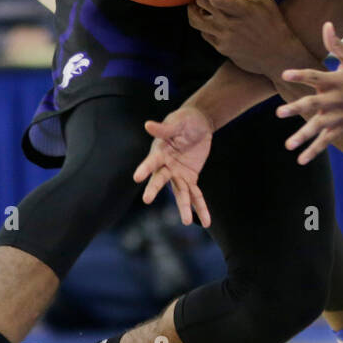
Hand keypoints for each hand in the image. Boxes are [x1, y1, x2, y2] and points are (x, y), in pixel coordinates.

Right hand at [132, 105, 213, 225]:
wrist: (199, 124)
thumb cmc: (184, 120)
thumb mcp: (177, 122)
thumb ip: (164, 128)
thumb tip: (148, 125)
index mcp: (160, 151)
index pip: (151, 161)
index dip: (145, 168)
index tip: (136, 177)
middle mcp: (166, 166)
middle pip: (160, 179)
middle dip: (154, 189)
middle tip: (146, 200)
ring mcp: (177, 174)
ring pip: (180, 192)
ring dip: (184, 206)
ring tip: (186, 222)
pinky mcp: (190, 178)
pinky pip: (195, 194)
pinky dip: (201, 207)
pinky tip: (206, 221)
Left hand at [187, 0, 306, 75]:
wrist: (279, 55)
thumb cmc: (275, 25)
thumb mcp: (267, 1)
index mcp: (241, 9)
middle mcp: (230, 24)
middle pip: (200, 5)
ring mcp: (224, 37)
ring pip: (196, 21)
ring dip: (194, 12)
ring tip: (198, 8)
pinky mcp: (222, 49)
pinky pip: (205, 35)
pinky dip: (205, 27)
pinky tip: (211, 23)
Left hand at [275, 22, 342, 164]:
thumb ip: (337, 44)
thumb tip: (326, 25)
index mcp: (339, 79)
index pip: (316, 75)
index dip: (301, 74)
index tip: (285, 74)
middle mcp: (339, 98)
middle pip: (315, 103)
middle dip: (297, 108)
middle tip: (279, 113)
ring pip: (320, 126)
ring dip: (303, 135)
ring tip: (288, 145)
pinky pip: (329, 139)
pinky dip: (315, 149)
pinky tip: (301, 159)